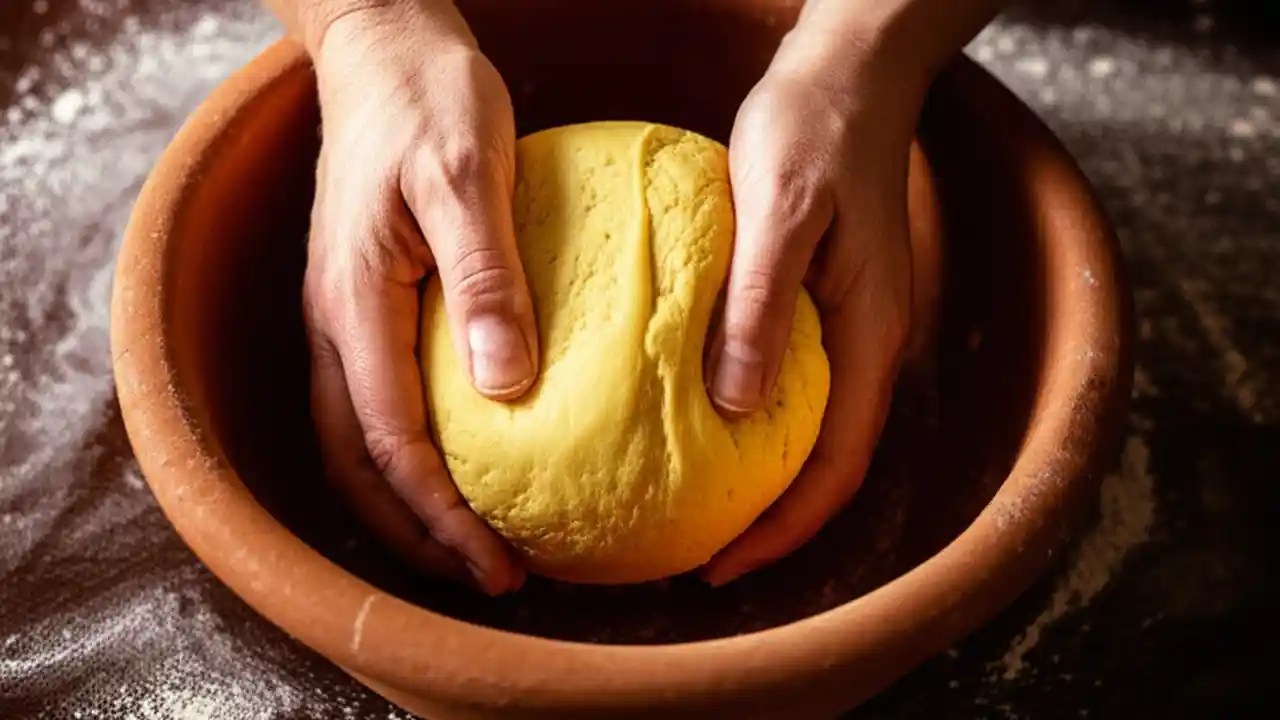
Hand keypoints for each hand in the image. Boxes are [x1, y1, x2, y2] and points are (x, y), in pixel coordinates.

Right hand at [301, 3, 534, 594]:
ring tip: (474, 539)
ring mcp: (343, 311)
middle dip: (419, 531)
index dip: (441, 515)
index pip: (391, 442)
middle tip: (492, 573)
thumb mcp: (468, 177)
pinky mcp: (367, 297)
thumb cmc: (427, 99)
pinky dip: (410, 449)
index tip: (500, 562)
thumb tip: (507, 386)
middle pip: (360, 462)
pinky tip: (467, 456)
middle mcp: (334, 321)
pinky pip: (377, 396)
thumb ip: (485, 280)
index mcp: (354, 303)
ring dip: (409, 500)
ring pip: (359, 437)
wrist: (383, 46)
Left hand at [702, 34, 927, 585]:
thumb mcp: (781, 211)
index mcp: (869, 336)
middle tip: (697, 553)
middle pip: (824, 462)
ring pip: (806, 426)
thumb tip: (735, 408)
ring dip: (758, 474)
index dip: (785, 528)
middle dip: (769, 519)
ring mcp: (843, 323)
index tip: (721, 567)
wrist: (846, 72)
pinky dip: (747, 416)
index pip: (837, 466)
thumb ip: (760, 305)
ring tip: (692, 503)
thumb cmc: (814, 130)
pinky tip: (692, 415)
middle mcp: (864, 343)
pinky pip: (786, 379)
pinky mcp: (813, 299)